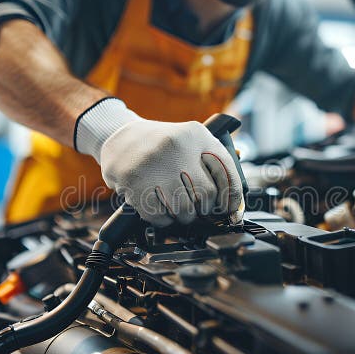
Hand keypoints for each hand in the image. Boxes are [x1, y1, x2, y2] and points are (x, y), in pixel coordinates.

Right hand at [75, 99, 242, 226]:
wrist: (120, 138)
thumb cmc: (163, 146)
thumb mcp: (192, 141)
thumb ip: (215, 165)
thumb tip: (234, 205)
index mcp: (196, 135)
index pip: (226, 171)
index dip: (233, 196)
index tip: (230, 210)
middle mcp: (176, 147)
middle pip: (206, 195)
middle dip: (204, 208)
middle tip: (197, 206)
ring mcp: (154, 165)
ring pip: (184, 210)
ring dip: (183, 215)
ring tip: (175, 204)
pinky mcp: (135, 182)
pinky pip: (160, 216)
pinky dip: (164, 219)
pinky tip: (160, 205)